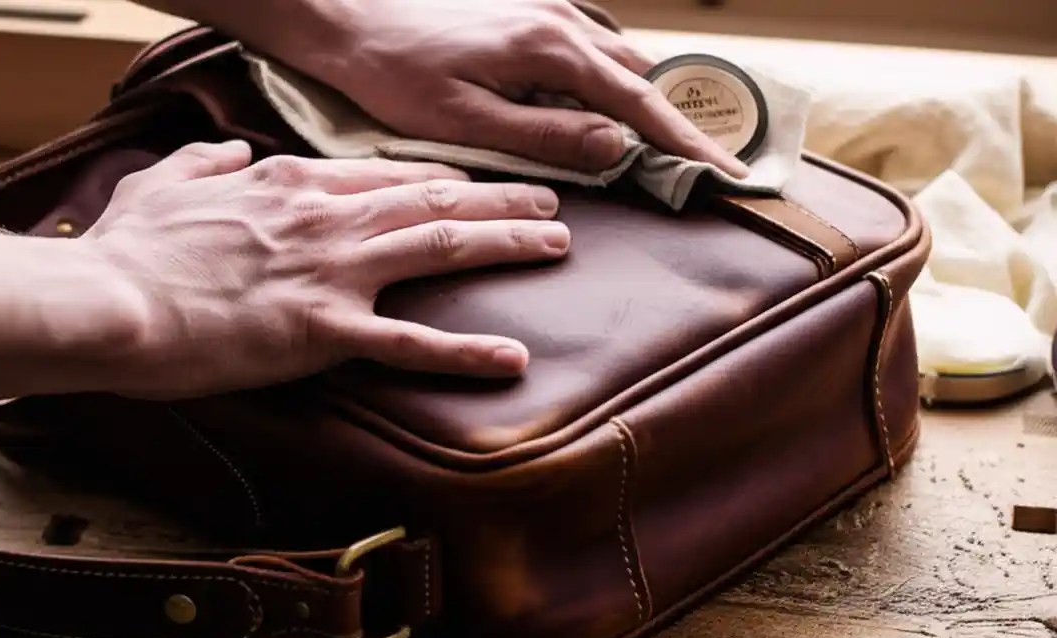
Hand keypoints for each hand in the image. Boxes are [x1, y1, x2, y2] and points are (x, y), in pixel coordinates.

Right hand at [85, 140, 569, 398]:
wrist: (106, 299)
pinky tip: (511, 358)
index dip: (440, 175)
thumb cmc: (127, 247)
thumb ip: (205, 160)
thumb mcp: (163, 180)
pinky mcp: (324, 330)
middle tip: (551, 202)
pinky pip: (410, 343)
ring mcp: (331, 272)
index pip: (384, 172)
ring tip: (558, 244)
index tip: (476, 180)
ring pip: (440, 246)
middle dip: (499, 197)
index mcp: (290, 184)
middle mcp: (326, 217)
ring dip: (506, 242)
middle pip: (432, 199)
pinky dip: (466, 351)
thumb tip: (229, 148)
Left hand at [184, 0, 748, 176]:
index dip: (689, 145)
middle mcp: (562, 24)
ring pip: (620, 62)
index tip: (730, 177)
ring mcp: (549, 14)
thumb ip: (546, 136)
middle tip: (706, 171)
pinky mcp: (532, 15)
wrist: (352, 22)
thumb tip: (617, 151)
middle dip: (677, 125)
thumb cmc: (398, 78)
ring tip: (667, 151)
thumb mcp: (468, 122)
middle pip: (643, 80)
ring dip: (645, 104)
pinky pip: (592, 51)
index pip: (642, 108)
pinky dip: (613, 84)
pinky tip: (607, 113)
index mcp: (552, 53)